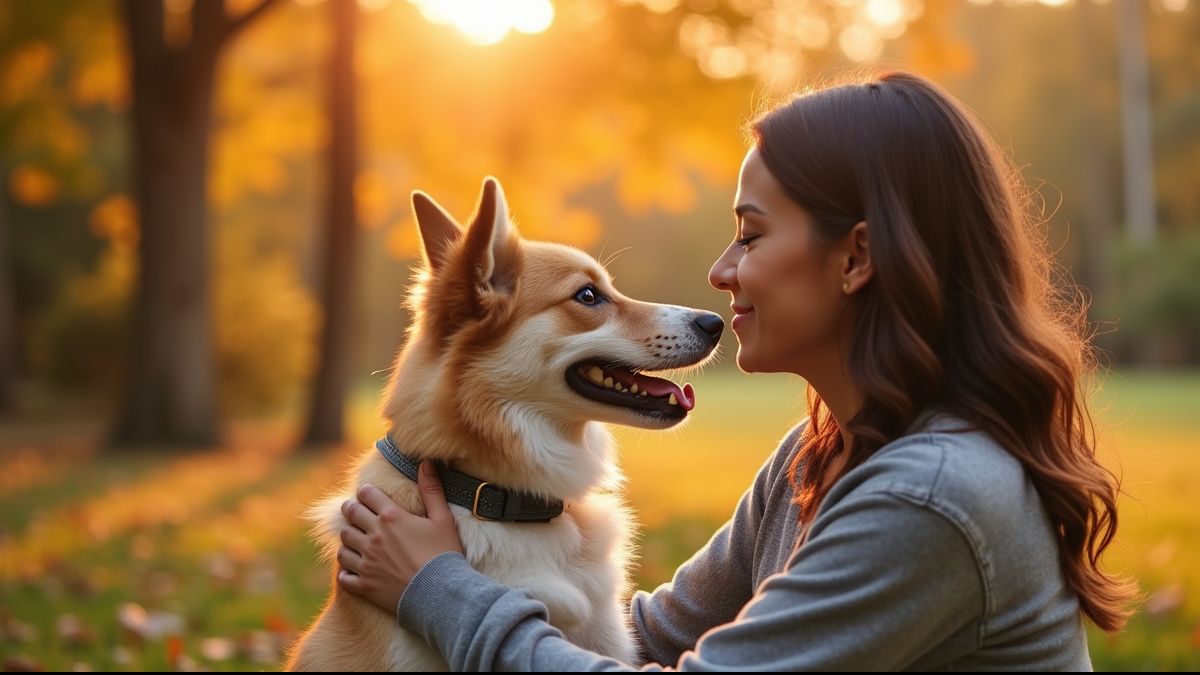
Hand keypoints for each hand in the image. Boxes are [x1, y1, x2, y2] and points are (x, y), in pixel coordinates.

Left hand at [336, 461, 464, 612]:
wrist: (440, 595)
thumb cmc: (444, 554)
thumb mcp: (443, 519)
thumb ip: (431, 489)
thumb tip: (426, 462)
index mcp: (391, 517)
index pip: (367, 495)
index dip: (365, 492)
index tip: (367, 493)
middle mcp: (373, 536)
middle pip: (350, 515)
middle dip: (350, 509)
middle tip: (353, 510)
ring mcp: (366, 561)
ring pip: (343, 543)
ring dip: (347, 538)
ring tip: (353, 538)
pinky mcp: (364, 584)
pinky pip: (344, 574)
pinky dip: (346, 570)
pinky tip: (352, 569)